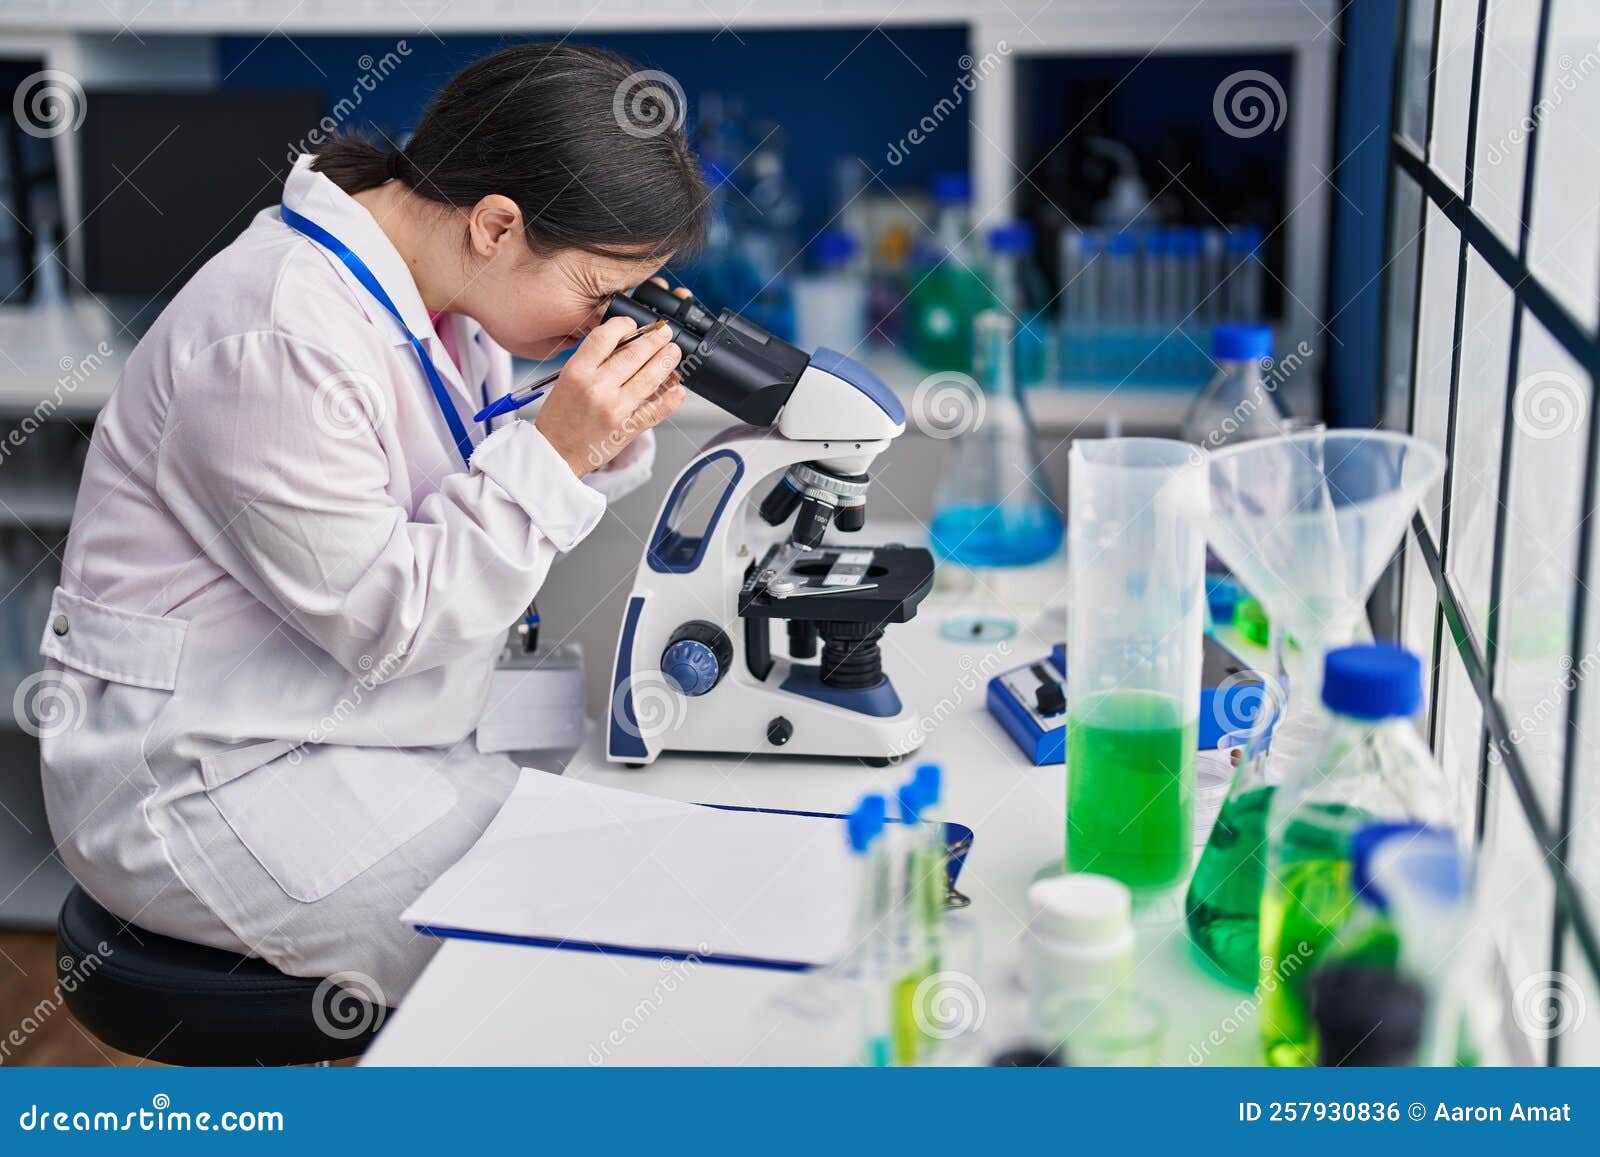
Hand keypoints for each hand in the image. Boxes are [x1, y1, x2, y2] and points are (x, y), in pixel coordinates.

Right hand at [534, 315, 684, 477]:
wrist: (556, 452)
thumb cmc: (560, 418)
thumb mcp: (566, 380)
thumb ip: (592, 362)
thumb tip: (625, 344)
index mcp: (577, 371)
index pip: (605, 337)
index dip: (624, 325)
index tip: (633, 325)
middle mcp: (597, 387)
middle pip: (634, 354)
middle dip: (655, 340)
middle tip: (665, 334)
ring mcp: (615, 408)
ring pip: (650, 377)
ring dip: (666, 362)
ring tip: (674, 353)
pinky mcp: (628, 427)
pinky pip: (656, 409)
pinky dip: (671, 399)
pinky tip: (678, 389)